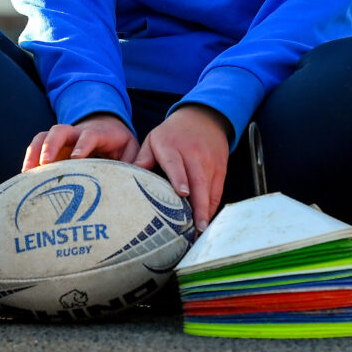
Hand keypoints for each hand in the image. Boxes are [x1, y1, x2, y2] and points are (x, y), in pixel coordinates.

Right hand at [22, 113, 139, 171]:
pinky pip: (36, 147)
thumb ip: (132, 162)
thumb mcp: (130, 150)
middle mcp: (76, 133)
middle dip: (51, 146)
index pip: (90, 135)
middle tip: (45, 165)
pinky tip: (25, 178)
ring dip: (34, 153)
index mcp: (99, 133)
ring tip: (27, 174)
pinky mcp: (52, 146)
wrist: (106, 125)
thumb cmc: (119, 144)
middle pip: (60, 131)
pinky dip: (29, 159)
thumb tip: (135, 180)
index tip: (76, 158)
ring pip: (43, 137)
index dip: (82, 145)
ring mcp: (62, 139)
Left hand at [134, 105, 229, 231]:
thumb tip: (132, 178)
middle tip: (196, 228)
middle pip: (198, 181)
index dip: (179, 178)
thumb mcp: (153, 138)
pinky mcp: (220, 169)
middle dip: (199, 206)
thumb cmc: (172, 133)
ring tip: (199, 233)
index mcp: (171, 147)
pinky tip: (205, 221)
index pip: (175, 163)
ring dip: (206, 212)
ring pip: (210, 190)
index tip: (182, 193)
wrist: (203, 118)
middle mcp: (193, 155)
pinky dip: (212, 207)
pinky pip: (217, 191)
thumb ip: (143, 158)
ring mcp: (209, 163)